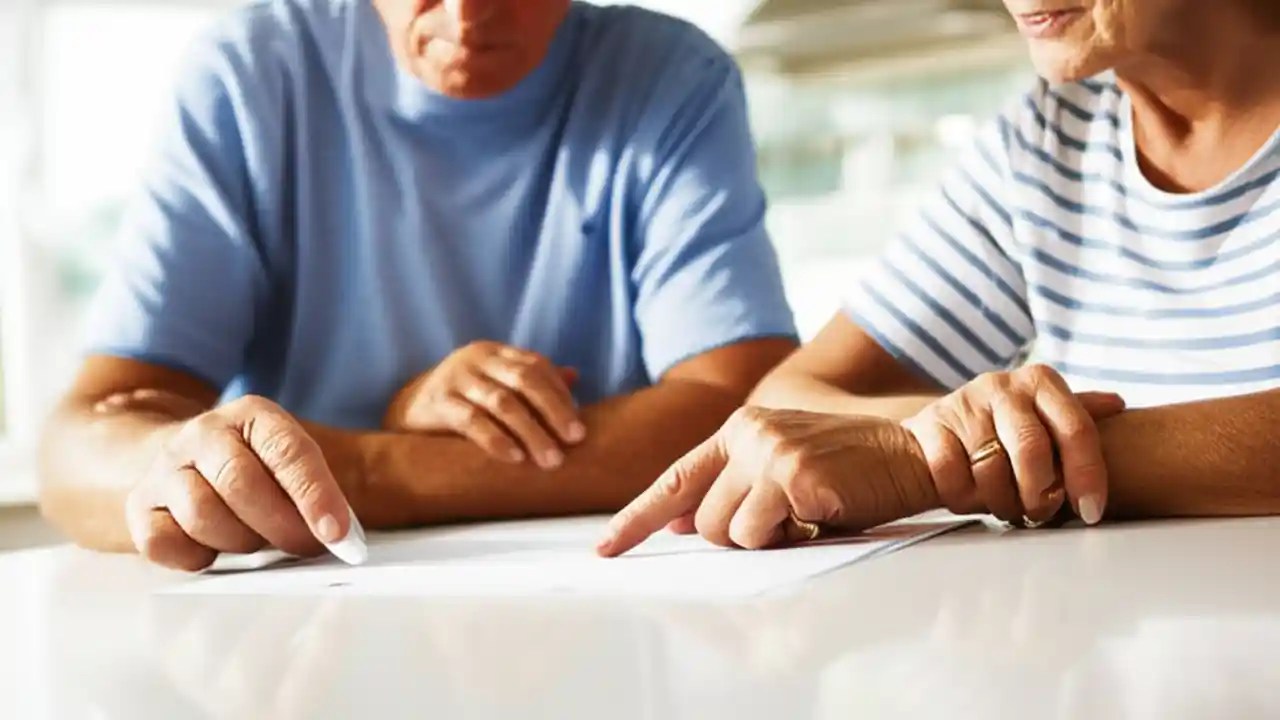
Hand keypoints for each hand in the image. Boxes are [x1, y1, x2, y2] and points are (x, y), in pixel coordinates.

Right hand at [125, 395, 357, 571]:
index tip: (337, 533)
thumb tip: (342, 539)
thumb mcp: (287, 462)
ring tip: (255, 539)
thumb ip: (316, 492)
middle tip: (305, 546)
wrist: (181, 460)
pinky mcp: (140, 507)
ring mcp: (166, 469)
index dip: (314, 495)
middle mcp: (204, 434)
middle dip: (281, 526)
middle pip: (241, 484)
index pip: (287, 451)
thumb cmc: (253, 469)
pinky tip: (212, 548)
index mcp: (252, 416)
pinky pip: (164, 542)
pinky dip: (195, 556)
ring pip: (203, 516)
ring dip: (239, 542)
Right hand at [385, 341, 584, 468]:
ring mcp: (455, 378)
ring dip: (531, 432)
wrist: (409, 410)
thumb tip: (575, 376)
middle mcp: (477, 358)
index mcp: (497, 353)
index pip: (538, 367)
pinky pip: (471, 421)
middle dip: (554, 411)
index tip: (580, 428)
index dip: (561, 396)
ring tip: (550, 459)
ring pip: (502, 402)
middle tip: (574, 441)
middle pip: (525, 380)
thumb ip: (533, 381)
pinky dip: (496, 440)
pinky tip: (515, 458)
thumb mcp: (498, 385)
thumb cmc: (465, 400)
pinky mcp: (437, 402)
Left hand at [597, 407, 935, 555]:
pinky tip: (820, 515)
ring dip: (767, 541)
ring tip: (805, 517)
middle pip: (705, 520)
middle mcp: (747, 433)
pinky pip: (762, 535)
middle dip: (740, 538)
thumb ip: (732, 488)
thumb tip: (684, 522)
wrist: (913, 452)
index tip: (606, 548)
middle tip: (787, 523)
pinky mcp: (791, 475)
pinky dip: (790, 540)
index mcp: (740, 428)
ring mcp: (768, 452)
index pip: (676, 478)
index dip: (637, 517)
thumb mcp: (782, 470)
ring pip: (729, 532)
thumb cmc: (849, 469)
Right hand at [902, 364, 1124, 526]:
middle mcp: (1002, 386)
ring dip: (1000, 502)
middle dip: (1038, 494)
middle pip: (1032, 450)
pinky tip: (968, 494)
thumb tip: (1117, 404)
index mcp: (1040, 382)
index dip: (1087, 474)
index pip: (1076, 428)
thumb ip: (1074, 417)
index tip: (1091, 511)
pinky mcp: (931, 426)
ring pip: (992, 470)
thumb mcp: (1039, 421)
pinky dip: (964, 498)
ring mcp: (963, 403)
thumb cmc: (994, 438)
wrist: (926, 441)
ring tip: (1002, 504)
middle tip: (1037, 514)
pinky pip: (955, 477)